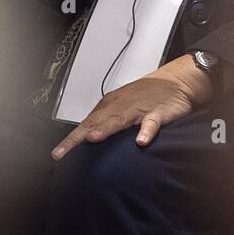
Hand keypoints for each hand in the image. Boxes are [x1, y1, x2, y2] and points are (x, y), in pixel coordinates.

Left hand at [51, 54, 212, 159]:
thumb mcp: (122, 106)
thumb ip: (106, 121)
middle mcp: (120, 107)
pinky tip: (141, 141)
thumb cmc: (147, 95)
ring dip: (106, 128)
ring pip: (119, 120)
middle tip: (62, 151)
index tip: (57, 154)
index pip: (86, 124)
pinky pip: (152, 123)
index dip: (71, 139)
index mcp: (110, 106)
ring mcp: (139, 109)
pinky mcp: (158, 112)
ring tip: (94, 138)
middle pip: (95, 123)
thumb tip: (87, 137)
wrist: (176, 80)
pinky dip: (146, 131)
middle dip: (78, 137)